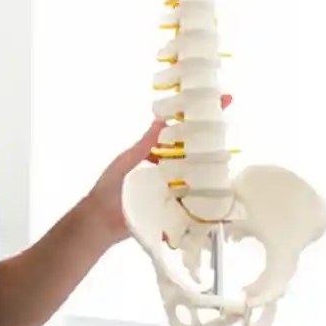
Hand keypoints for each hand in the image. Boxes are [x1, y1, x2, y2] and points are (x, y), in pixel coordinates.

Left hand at [82, 94, 232, 244]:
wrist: (100, 222)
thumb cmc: (108, 190)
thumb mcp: (125, 162)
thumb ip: (143, 145)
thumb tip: (161, 120)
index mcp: (153, 155)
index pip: (176, 135)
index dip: (194, 121)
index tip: (215, 103)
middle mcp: (164, 170)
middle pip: (190, 154)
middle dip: (208, 143)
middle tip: (225, 132)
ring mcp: (169, 189)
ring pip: (194, 177)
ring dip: (209, 170)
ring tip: (226, 160)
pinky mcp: (171, 209)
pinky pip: (190, 202)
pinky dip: (202, 198)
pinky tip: (216, 194)